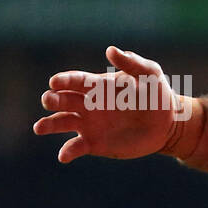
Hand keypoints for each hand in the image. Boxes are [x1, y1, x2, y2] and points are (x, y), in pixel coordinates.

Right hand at [34, 46, 198, 162]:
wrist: (168, 123)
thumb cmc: (157, 94)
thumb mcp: (149, 74)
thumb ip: (132, 63)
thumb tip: (111, 51)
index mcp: (97, 86)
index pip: (75, 81)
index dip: (64, 81)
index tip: (55, 82)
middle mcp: (87, 104)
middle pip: (63, 100)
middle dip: (53, 100)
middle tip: (49, 100)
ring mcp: (88, 124)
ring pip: (61, 123)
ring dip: (49, 125)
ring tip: (39, 128)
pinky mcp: (94, 143)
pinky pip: (76, 147)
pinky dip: (68, 151)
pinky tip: (63, 156)